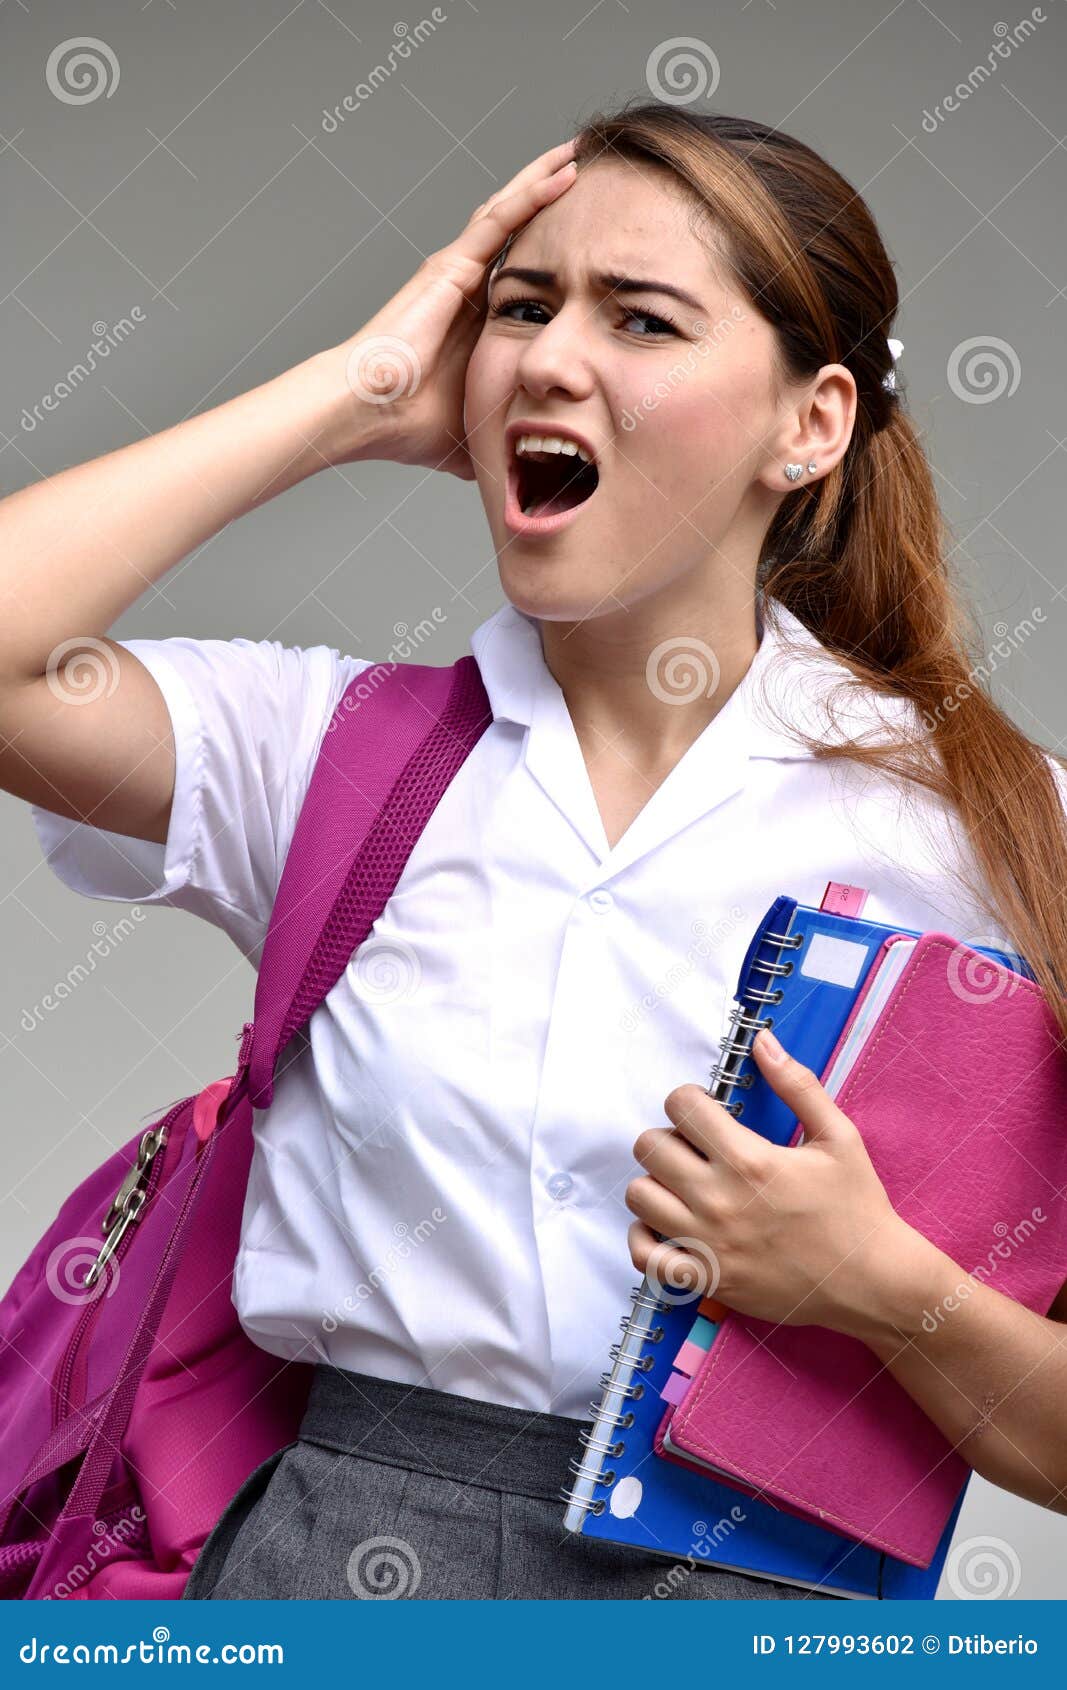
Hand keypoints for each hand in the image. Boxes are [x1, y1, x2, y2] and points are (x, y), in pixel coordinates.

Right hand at [324, 138, 578, 475]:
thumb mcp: (476, 428)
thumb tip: (528, 467)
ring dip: (548, 180)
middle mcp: (465, 285)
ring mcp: (457, 270)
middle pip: (520, 232)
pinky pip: (501, 219)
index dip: (556, 255)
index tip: (592, 244)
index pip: (524, 275)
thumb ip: (503, 432)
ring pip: (512, 211)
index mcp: (473, 319)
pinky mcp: (451, 265)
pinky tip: (564, 171)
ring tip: (582, 153)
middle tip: (595, 180)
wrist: (368, 413)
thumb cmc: (408, 427)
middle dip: (554, 205)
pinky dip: (534, 192)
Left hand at [625, 1027, 914, 1335]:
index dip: (689, 1100)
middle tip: (694, 1148)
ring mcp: (709, 1243)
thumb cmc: (857, 1207)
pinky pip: (645, 1257)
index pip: (680, 1106)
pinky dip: (645, 1240)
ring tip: (683, 1185)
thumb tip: (762, 1040)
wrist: (871, 1281)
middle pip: (649, 1148)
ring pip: (640, 1197)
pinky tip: (669, 1227)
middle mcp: (720, 1200)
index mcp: (749, 1160)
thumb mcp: (838, 1136)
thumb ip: (797, 1085)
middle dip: (668, 1137)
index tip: (705, 1112)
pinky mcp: (707, 1280)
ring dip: (656, 1184)